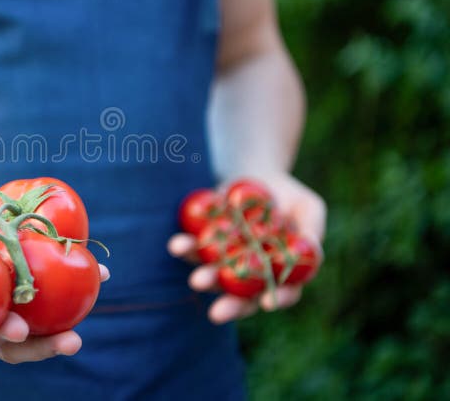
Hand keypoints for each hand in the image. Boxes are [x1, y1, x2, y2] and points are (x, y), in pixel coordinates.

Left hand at [167, 173, 325, 323]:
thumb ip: (312, 229)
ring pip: (214, 276)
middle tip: (217, 313)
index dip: (277, 298)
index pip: (283, 292)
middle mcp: (251, 274)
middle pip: (242, 296)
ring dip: (205, 279)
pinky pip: (193, 247)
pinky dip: (184, 247)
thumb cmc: (291, 197)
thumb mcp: (308, 207)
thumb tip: (311, 248)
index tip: (267, 302)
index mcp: (281, 274)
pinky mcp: (205, 242)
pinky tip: (176, 245)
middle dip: (230, 305)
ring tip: (197, 280)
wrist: (257, 175)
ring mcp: (225, 260)